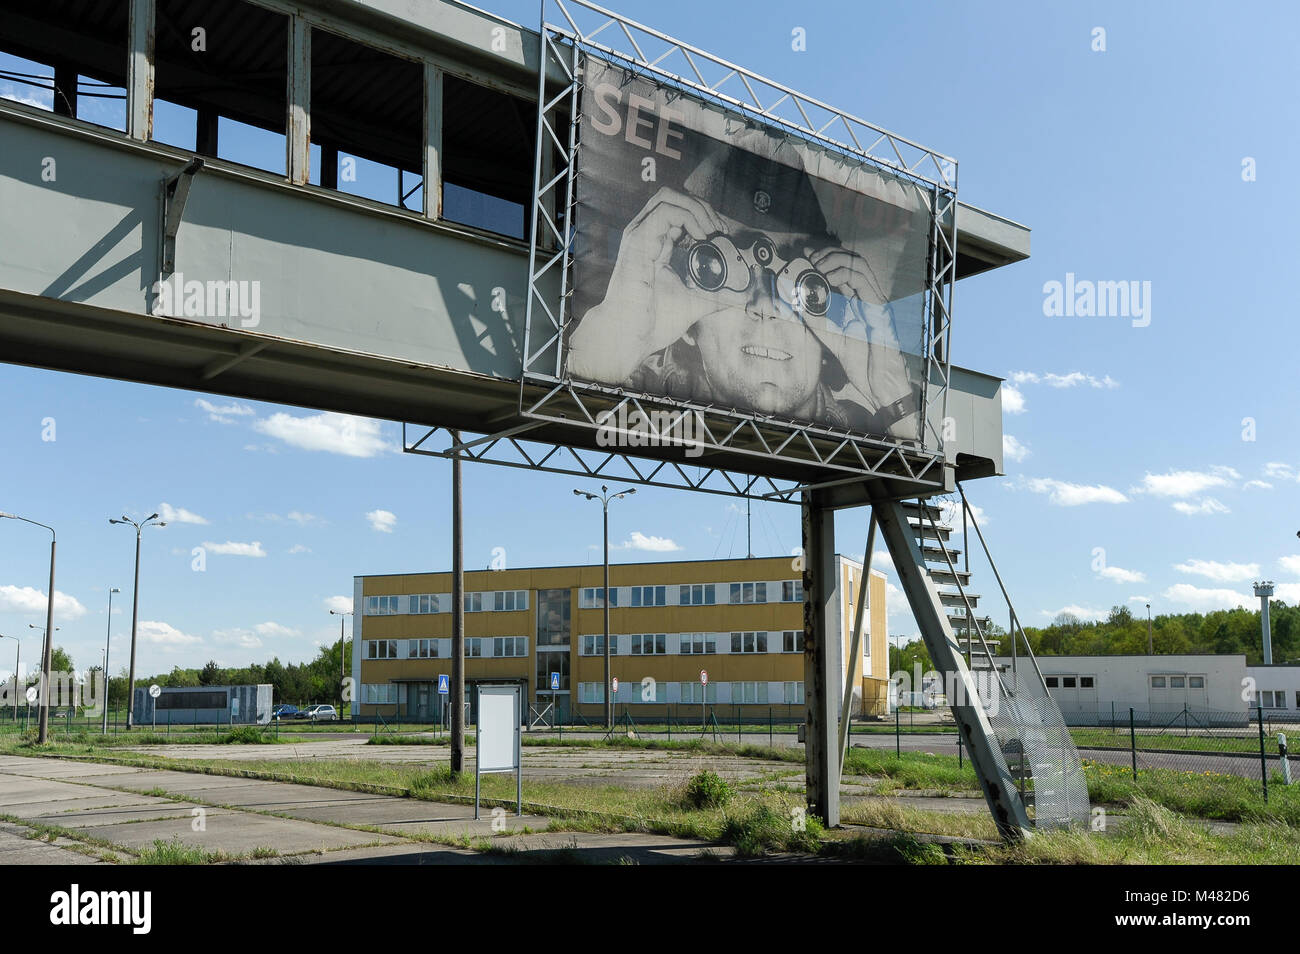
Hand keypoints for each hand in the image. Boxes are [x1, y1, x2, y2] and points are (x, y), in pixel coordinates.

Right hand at [569, 188, 732, 381]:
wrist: (632, 336)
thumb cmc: (654, 321)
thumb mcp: (694, 303)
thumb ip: (716, 297)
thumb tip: (743, 297)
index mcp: (655, 244)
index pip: (679, 211)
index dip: (704, 216)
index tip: (722, 236)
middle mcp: (645, 234)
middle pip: (674, 196)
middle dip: (702, 206)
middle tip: (720, 230)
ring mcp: (639, 235)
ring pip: (668, 196)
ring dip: (697, 208)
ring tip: (712, 230)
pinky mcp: (638, 240)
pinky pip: (665, 211)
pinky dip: (688, 217)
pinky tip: (702, 236)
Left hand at [806, 246, 917, 434]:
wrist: (878, 383)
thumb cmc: (859, 362)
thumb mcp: (828, 336)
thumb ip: (813, 320)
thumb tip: (793, 302)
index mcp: (856, 301)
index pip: (842, 269)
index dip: (824, 257)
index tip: (805, 255)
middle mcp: (866, 297)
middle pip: (851, 260)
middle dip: (828, 253)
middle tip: (809, 256)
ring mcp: (874, 301)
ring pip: (859, 264)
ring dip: (835, 259)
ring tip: (817, 265)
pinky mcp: (878, 309)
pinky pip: (863, 282)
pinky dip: (843, 273)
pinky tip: (828, 277)